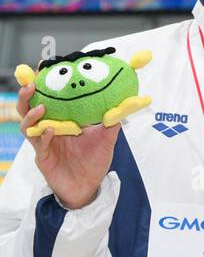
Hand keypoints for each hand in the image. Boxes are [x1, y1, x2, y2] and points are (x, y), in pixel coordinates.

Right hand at [17, 80, 118, 209]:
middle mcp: (49, 130)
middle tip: (33, 84)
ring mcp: (44, 145)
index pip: (47, 100)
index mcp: (61, 122)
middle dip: (27, 97)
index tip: (41, 68)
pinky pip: (39, 145)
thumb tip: (123, 105)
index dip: (42, 86)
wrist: (89, 187)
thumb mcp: (106, 139)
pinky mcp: (43, 159)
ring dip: (32, 115)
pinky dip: (44, 136)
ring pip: (28, 127)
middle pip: (29, 110)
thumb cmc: (94, 162)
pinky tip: (50, 130)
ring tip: (42, 107)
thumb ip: (111, 122)